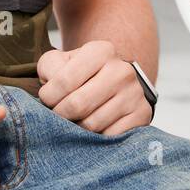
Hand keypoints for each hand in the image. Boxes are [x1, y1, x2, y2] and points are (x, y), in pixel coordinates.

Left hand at [37, 40, 152, 134]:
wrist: (114, 83)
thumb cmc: (80, 74)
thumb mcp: (60, 62)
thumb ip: (49, 69)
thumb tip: (51, 92)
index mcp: (100, 51)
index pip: (65, 80)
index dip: (49, 97)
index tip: (47, 100)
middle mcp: (121, 70)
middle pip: (78, 105)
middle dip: (60, 115)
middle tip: (57, 115)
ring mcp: (134, 93)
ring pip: (93, 124)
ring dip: (77, 128)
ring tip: (75, 120)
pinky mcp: (142, 115)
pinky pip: (110, 137)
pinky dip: (97, 138)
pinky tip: (93, 129)